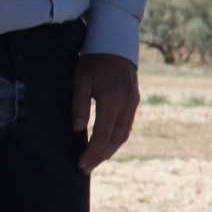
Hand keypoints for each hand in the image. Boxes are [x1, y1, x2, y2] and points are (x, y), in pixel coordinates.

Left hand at [71, 54, 139, 171]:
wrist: (116, 43)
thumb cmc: (93, 60)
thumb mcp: (80, 80)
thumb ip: (79, 105)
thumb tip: (77, 130)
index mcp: (112, 100)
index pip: (103, 134)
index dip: (92, 152)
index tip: (81, 164)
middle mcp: (126, 104)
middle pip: (115, 139)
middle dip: (100, 156)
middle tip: (85, 168)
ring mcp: (133, 103)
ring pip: (123, 135)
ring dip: (109, 150)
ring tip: (94, 160)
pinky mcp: (134, 101)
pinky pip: (126, 126)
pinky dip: (116, 139)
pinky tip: (105, 144)